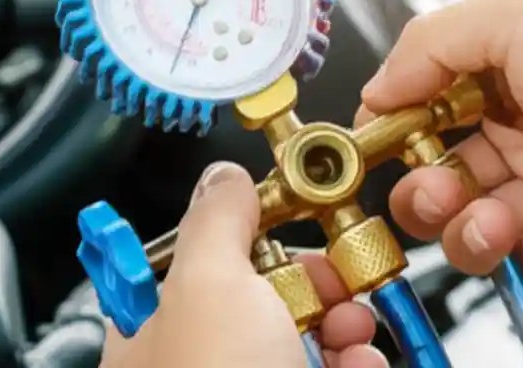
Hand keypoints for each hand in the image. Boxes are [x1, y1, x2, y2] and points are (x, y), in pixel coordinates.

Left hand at [101, 162, 388, 367]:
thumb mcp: (207, 283)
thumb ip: (218, 218)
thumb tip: (223, 174)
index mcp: (156, 323)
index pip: (201, 256)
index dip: (253, 234)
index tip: (294, 220)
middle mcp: (198, 363)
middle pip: (265, 297)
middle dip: (315, 283)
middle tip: (338, 283)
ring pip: (305, 342)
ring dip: (345, 327)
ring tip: (356, 333)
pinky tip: (366, 367)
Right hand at [359, 0, 522, 286]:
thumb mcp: (515, 12)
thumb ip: (431, 44)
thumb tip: (376, 84)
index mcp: (500, 64)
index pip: (419, 104)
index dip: (390, 129)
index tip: (372, 147)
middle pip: (438, 170)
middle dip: (421, 188)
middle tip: (436, 186)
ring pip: (475, 222)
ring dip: (465, 228)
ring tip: (490, 218)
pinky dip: (522, 258)